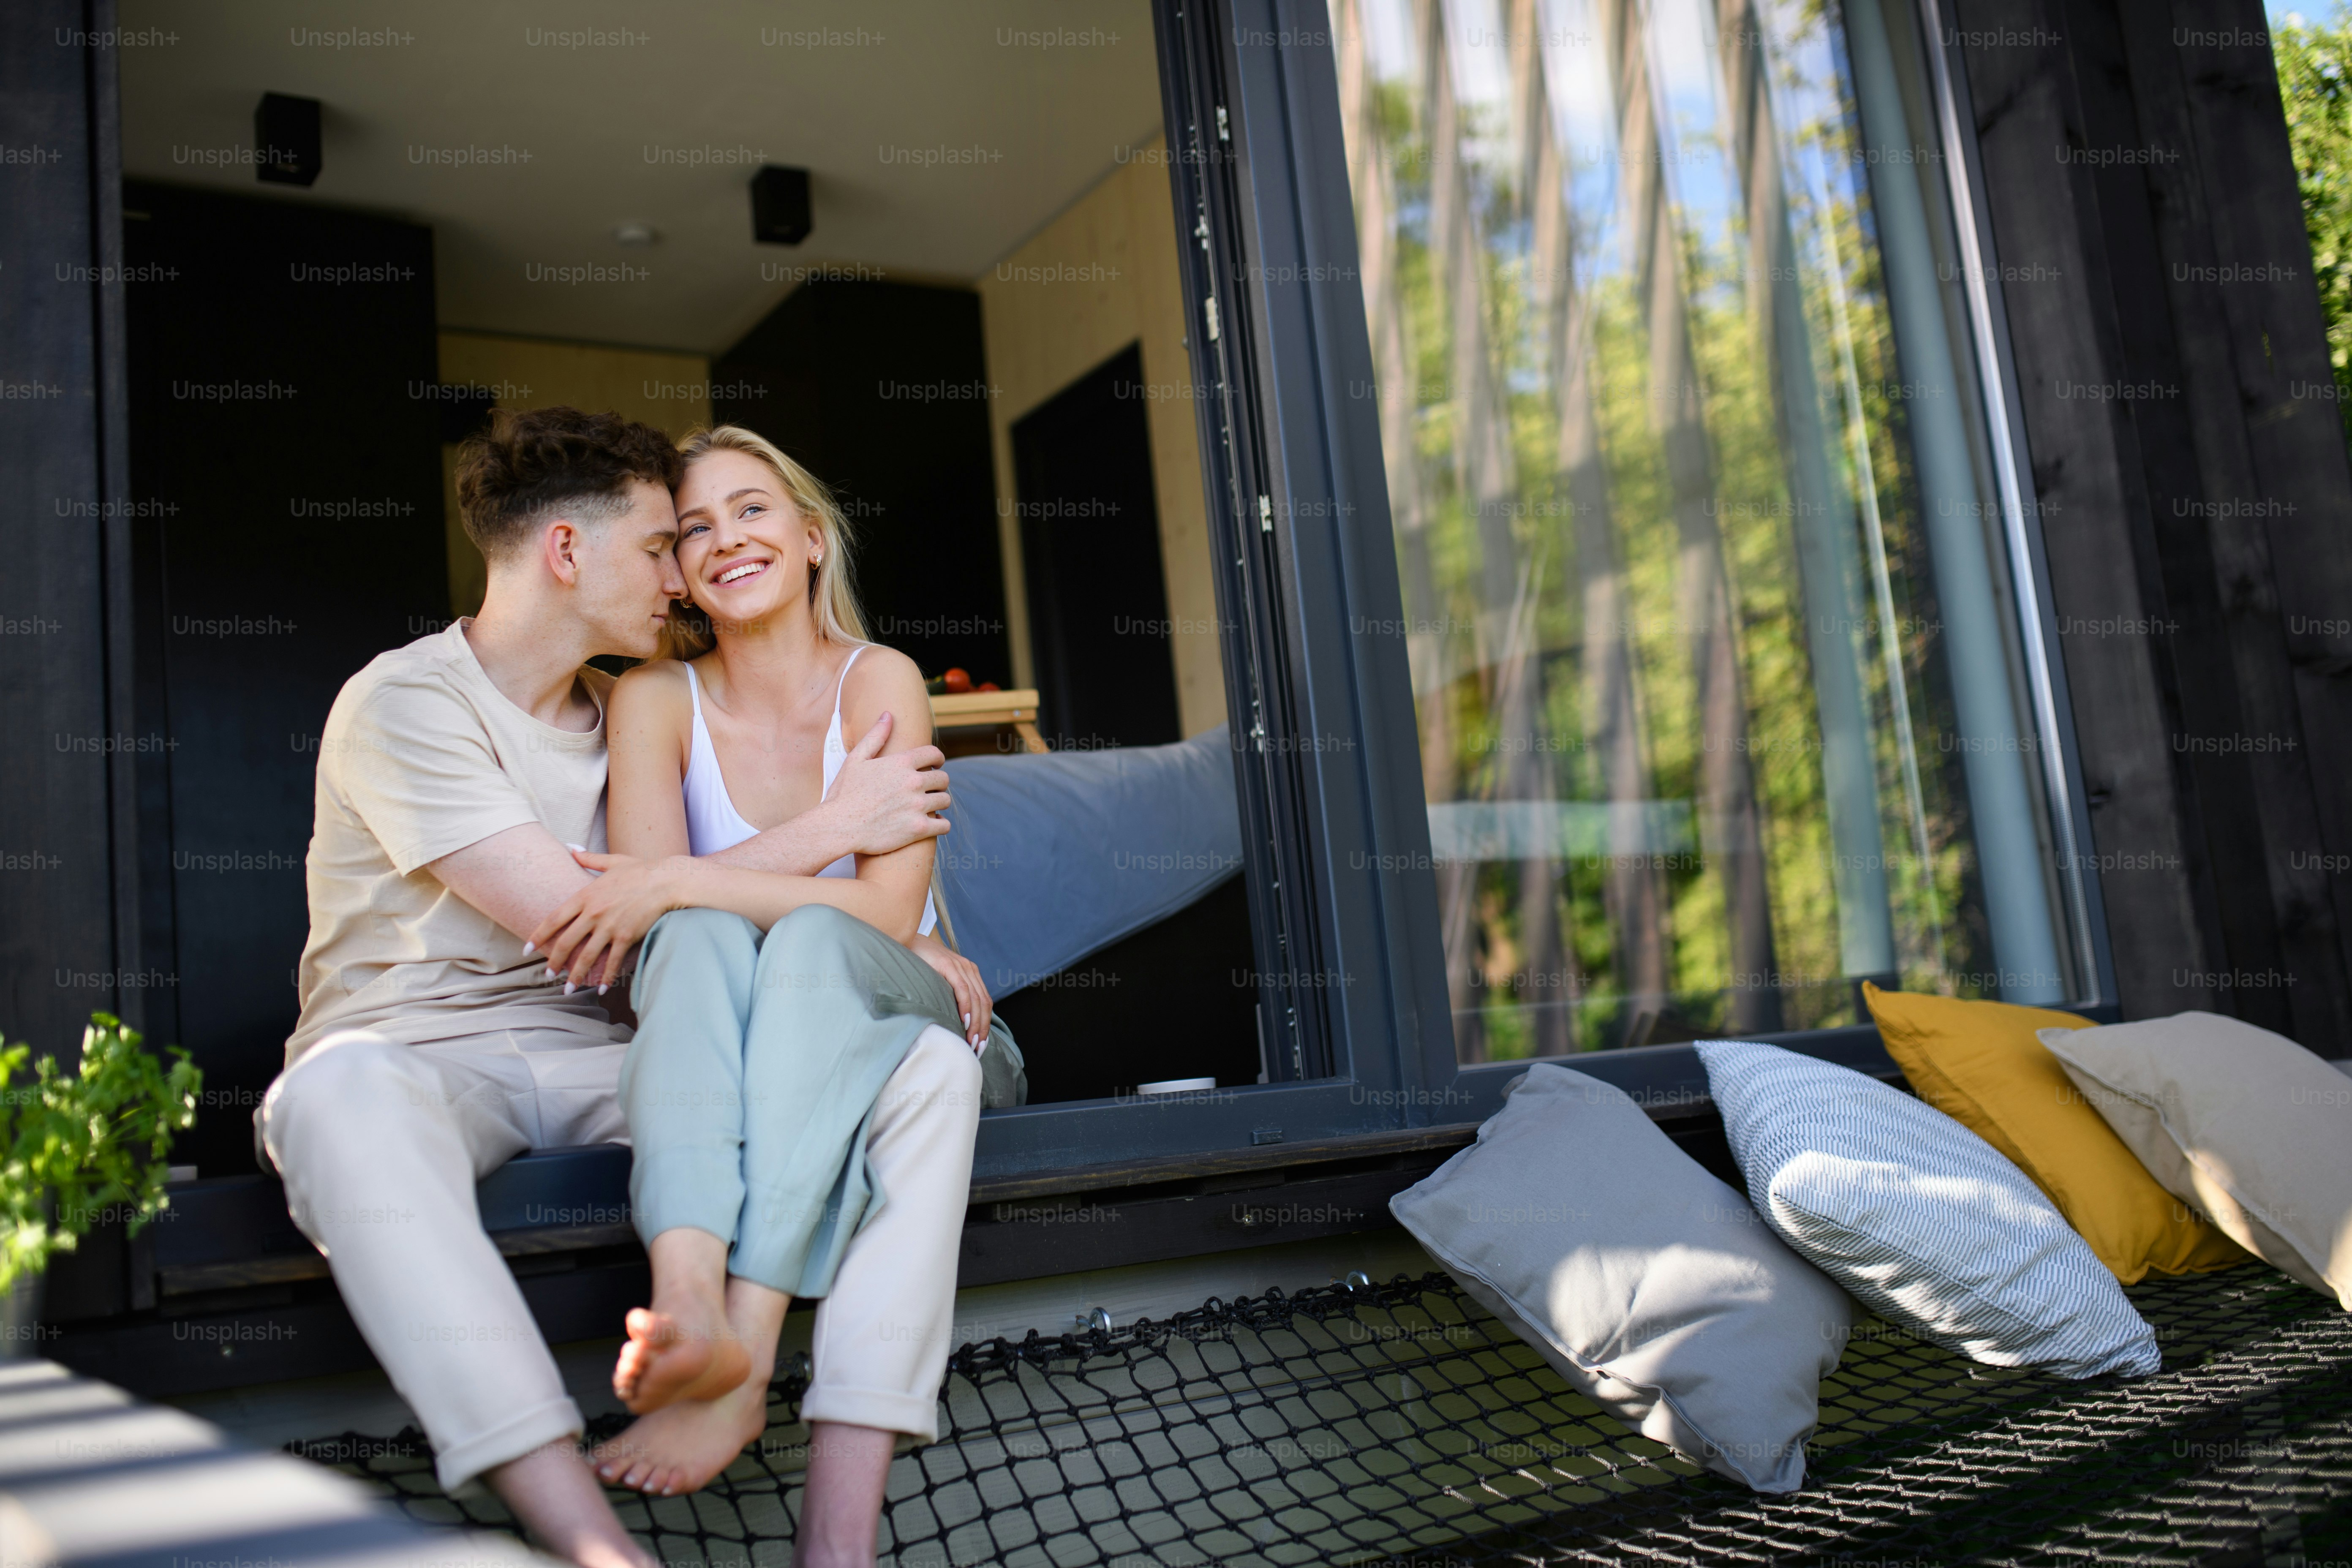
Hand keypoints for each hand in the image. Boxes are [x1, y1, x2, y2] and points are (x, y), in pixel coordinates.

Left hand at [529, 850, 686, 992]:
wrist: (666, 880)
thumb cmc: (641, 870)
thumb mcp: (612, 862)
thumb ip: (588, 858)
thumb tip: (570, 847)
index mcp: (585, 895)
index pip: (554, 919)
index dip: (538, 936)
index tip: (527, 949)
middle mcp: (593, 913)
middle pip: (566, 942)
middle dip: (554, 961)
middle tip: (548, 975)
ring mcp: (609, 926)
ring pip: (586, 956)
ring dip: (575, 975)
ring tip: (568, 990)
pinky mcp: (626, 936)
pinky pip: (613, 961)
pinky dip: (605, 977)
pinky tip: (600, 988)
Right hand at [824, 712, 950, 856]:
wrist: (838, 827)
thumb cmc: (843, 793)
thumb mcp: (855, 760)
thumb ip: (875, 736)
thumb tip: (888, 715)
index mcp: (901, 762)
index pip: (934, 754)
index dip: (937, 759)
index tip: (936, 765)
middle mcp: (913, 782)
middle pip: (943, 778)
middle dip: (938, 783)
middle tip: (929, 790)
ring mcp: (917, 806)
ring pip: (945, 800)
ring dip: (939, 803)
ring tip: (929, 807)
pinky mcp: (919, 828)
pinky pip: (944, 825)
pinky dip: (940, 825)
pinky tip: (932, 824)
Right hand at [908, 931, 989, 1049]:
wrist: (906, 939)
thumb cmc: (919, 965)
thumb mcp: (939, 981)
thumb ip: (949, 995)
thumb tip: (954, 1023)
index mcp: (970, 973)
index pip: (985, 1003)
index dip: (985, 1024)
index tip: (981, 1044)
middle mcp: (969, 969)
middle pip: (984, 1003)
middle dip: (982, 1028)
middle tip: (977, 1049)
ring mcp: (960, 966)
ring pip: (976, 999)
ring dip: (976, 1023)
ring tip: (971, 1041)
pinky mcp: (948, 965)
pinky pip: (962, 989)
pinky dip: (966, 1007)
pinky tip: (964, 1022)